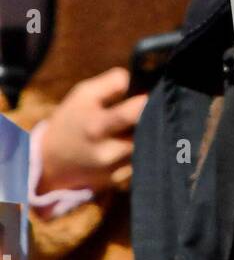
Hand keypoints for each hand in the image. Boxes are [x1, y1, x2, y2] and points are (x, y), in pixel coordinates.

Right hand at [37, 68, 146, 194]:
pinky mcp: (122, 179)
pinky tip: (138, 139)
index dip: (146, 102)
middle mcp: (108, 152)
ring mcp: (116, 169)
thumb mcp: (83, 95)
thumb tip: (134, 79)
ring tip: (142, 123)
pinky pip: (144, 159)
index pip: (130, 114)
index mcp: (96, 127)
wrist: (53, 161)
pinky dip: (146, 148)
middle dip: (154, 118)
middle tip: (153, 108)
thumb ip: (109, 84)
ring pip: (149, 146)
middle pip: (148, 132)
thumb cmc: (72, 120)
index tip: (149, 95)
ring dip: (151, 133)